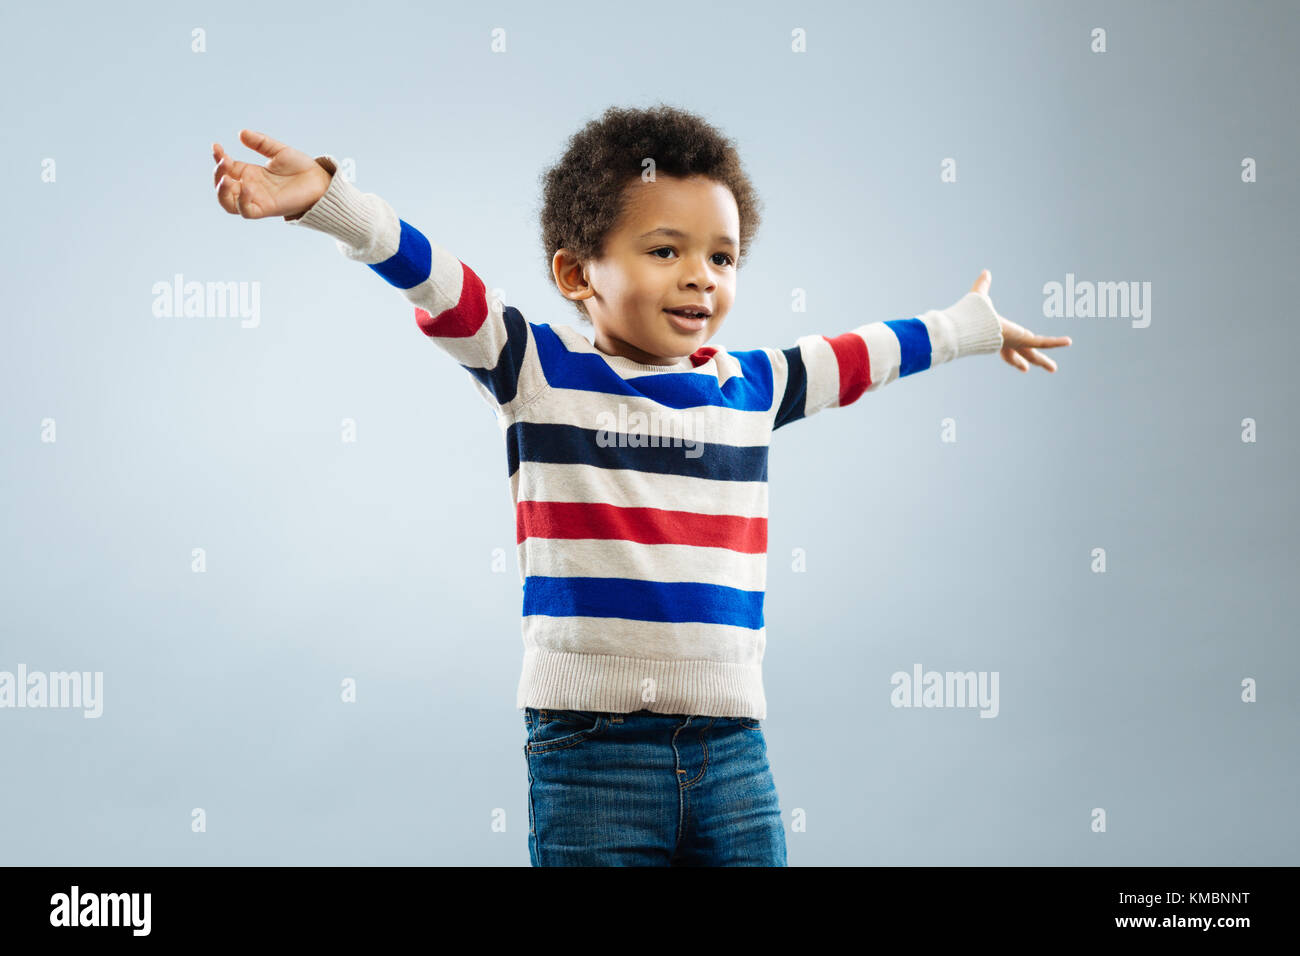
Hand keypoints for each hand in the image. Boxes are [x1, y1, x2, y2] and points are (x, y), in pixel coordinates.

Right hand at [211, 129, 331, 220]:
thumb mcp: (278, 151)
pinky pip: (247, 211)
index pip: (227, 168)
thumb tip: (241, 133)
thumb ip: (261, 143)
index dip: (219, 158)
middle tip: (224, 160)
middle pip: (223, 187)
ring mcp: (258, 199)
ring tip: (225, 177)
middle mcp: (251, 188)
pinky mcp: (267, 209)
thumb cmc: (302, 168)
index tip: (217, 146)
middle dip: (218, 173)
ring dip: (222, 191)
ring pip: (229, 203)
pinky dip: (242, 200)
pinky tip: (246, 184)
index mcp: (251, 173)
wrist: (321, 182)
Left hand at [971, 270, 1071, 372]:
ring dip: (1043, 362)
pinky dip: (1056, 342)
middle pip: (1021, 356)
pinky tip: (1068, 341)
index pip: (1007, 351)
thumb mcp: (980, 296)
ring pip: (1033, 354)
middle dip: (1030, 362)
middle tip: (1033, 369)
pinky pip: (1043, 342)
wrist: (969, 324)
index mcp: (997, 337)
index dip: (1013, 359)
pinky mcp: (1023, 340)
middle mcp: (1007, 343)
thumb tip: (985, 271)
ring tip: (1053, 369)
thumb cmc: (970, 313)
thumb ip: (983, 285)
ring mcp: (1016, 343)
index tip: (1022, 368)